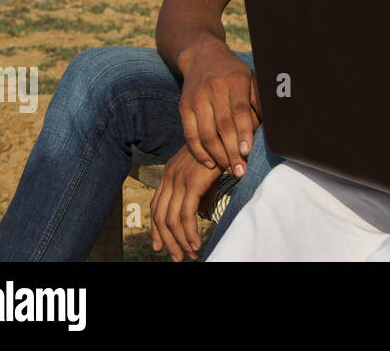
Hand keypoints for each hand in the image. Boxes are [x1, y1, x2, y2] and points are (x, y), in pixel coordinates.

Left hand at [150, 147, 224, 261]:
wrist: (232, 133)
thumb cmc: (223, 150)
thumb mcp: (206, 170)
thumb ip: (198, 189)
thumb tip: (199, 211)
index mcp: (170, 172)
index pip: (157, 205)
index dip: (157, 228)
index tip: (160, 245)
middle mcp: (170, 176)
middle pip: (160, 216)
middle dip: (167, 240)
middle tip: (176, 256)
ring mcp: (179, 180)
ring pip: (171, 220)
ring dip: (179, 241)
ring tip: (189, 254)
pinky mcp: (191, 184)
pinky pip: (185, 216)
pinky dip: (189, 234)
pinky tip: (196, 244)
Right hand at [177, 37, 260, 176]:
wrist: (202, 57)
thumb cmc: (234, 74)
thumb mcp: (251, 79)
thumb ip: (260, 100)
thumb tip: (274, 123)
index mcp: (235, 81)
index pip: (239, 110)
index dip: (244, 132)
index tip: (247, 151)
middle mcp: (214, 89)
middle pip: (222, 125)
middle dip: (231, 151)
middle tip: (240, 170)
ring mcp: (196, 98)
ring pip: (205, 133)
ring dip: (217, 155)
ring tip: (229, 170)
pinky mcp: (183, 107)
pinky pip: (190, 134)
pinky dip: (199, 152)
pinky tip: (210, 163)